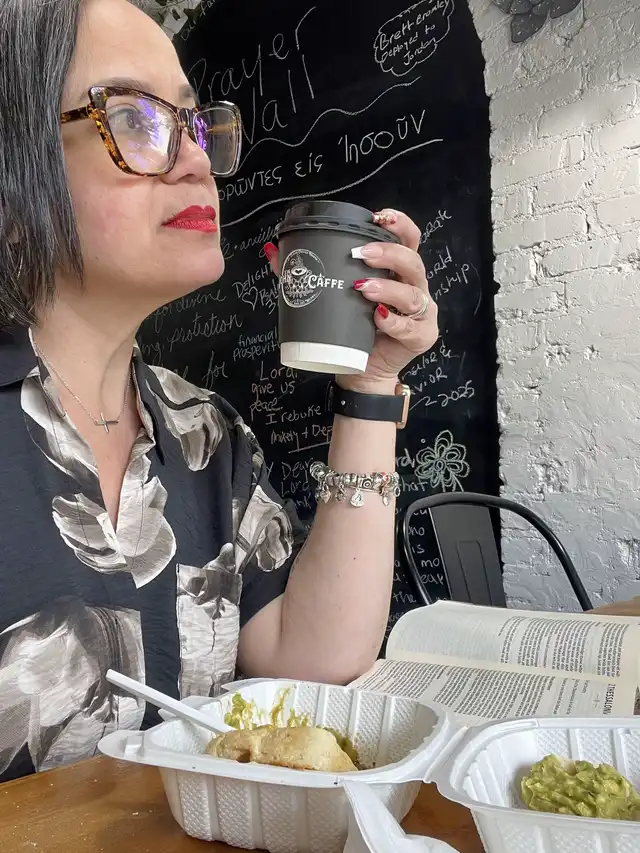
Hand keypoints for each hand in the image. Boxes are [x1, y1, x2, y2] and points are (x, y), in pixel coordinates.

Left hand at [264, 208, 437, 394]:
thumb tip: (273, 251)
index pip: (409, 240)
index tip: (380, 217)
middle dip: (388, 253)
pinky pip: (410, 328)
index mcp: (398, 272)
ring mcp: (422, 314)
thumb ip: (306, 273)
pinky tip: (378, 318)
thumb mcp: (333, 296)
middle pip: (413, 262)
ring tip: (361, 287)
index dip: (400, 225)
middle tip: (360, 254)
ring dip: (387, 288)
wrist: (361, 371)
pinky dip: (393, 322)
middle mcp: (414, 288)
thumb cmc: (352, 329)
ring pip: (412, 295)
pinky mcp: (421, 337)